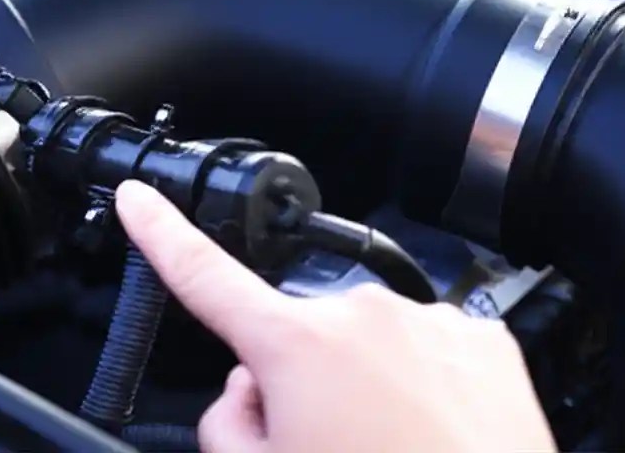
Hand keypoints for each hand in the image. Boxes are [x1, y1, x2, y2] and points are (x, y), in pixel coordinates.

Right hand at [114, 180, 555, 452]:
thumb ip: (228, 420)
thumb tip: (249, 387)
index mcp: (296, 347)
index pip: (205, 275)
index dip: (162, 233)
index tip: (139, 197)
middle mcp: (362, 315)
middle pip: (296, 334)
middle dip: (298, 379)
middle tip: (328, 445)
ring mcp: (429, 322)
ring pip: (365, 342)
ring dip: (365, 382)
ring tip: (391, 449)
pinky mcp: (485, 340)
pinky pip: (426, 348)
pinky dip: (422, 384)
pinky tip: (433, 434)